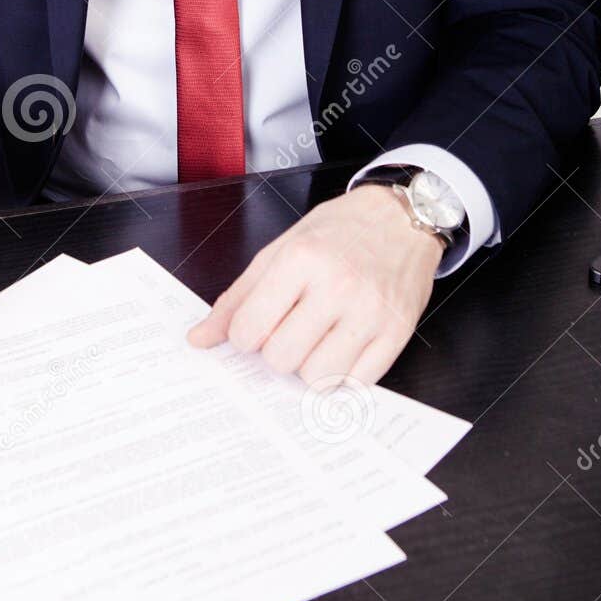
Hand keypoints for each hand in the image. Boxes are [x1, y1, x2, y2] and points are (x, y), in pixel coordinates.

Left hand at [187, 183, 441, 385]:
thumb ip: (238, 297)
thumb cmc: (339, 230)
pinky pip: (357, 382)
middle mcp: (338, 285)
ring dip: (311, 366)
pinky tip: (345, 345)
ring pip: (318, 378)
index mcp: (300, 259)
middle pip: (281, 358)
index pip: (248, 330)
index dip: (245, 335)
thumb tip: (199, 339)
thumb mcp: (280, 249)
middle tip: (290, 329)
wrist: (402, 217)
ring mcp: (371, 312)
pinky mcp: (397, 332)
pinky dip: (344, 372)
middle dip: (277, 351)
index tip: (257, 325)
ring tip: (319, 338)